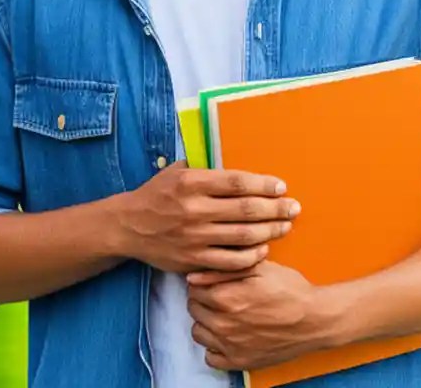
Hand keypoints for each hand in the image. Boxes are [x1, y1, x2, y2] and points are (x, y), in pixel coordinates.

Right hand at [113, 161, 300, 274]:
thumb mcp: (175, 171)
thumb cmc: (155, 195)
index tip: (281, 187)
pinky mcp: (193, 259)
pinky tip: (263, 249)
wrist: (127, 227)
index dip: (264, 185)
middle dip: (276, 208)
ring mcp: (194, 237)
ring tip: (285, 226)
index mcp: (191, 183)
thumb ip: (203, 167)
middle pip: (247, 209)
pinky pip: (231, 261)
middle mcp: (194, 209)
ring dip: (271, 231)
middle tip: (293, 208)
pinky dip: (252, 256)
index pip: (237, 182)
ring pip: (244, 236)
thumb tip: (233, 160)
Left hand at [187, 261, 337, 371]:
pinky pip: (210, 358)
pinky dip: (215, 348)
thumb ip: (223, 271)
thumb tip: (192, 276)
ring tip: (224, 316)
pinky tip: (227, 337)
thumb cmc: (290, 290)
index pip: (194, 289)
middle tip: (222, 298)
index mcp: (226, 299)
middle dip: (204, 301)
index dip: (204, 283)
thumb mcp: (259, 268)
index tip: (216, 284)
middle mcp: (224, 324)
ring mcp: (231, 346)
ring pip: (198, 333)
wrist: (316, 320)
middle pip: (194, 310)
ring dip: (206, 323)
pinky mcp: (240, 362)